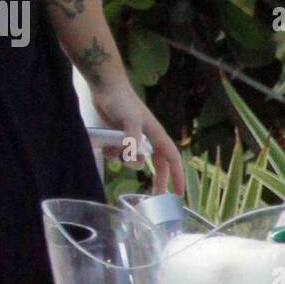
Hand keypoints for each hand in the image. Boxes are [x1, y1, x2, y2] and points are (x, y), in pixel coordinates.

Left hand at [92, 79, 184, 195]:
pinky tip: (105, 148)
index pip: (172, 159)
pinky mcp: (120, 136)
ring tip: (113, 153)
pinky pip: (120, 154)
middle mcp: (148, 138)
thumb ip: (132, 139)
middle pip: (158, 165)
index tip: (180, 194)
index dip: (178, 176)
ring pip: (135, 160)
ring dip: (125, 162)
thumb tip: (133, 159)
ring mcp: (133, 137)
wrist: (104, 86)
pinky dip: (113, 155)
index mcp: (156, 135)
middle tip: (154, 197)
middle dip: (157, 180)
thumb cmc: (122, 101)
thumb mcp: (130, 120)